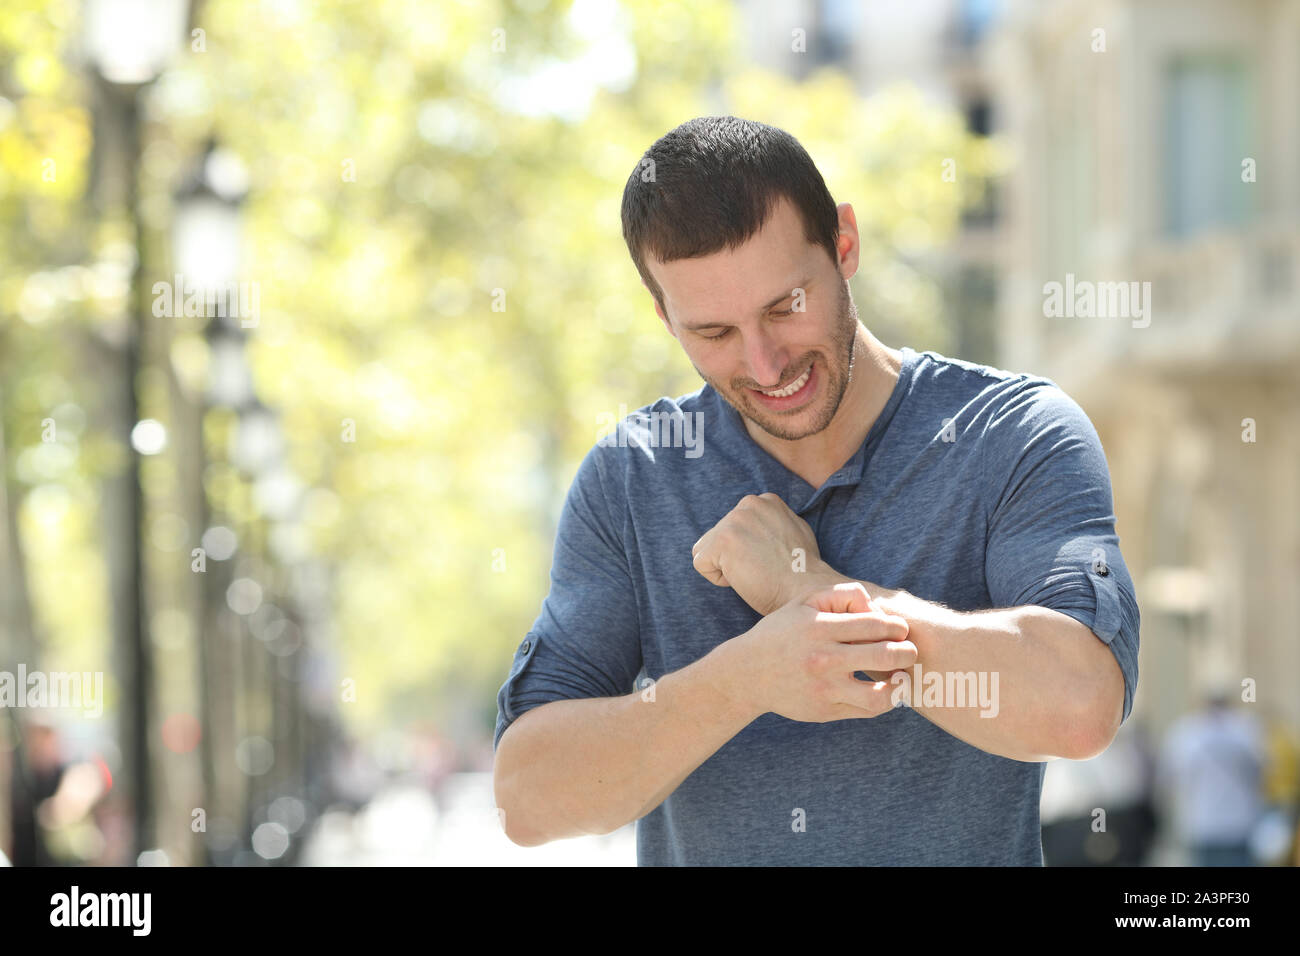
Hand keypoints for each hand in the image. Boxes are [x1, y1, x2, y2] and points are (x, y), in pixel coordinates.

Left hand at [691, 492, 836, 615]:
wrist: (805, 591)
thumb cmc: (802, 571)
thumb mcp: (794, 531)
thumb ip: (771, 521)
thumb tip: (756, 525)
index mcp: (765, 500)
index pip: (735, 526)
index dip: (748, 550)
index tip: (770, 559)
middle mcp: (748, 504)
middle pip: (717, 536)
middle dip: (733, 557)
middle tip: (762, 569)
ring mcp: (734, 521)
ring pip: (706, 549)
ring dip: (725, 566)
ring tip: (754, 572)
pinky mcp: (722, 541)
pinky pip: (701, 564)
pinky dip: (718, 579)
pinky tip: (744, 579)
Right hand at [723, 581, 915, 722]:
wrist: (747, 674)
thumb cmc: (782, 633)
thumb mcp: (803, 602)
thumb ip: (841, 593)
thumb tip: (876, 607)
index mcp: (820, 627)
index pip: (877, 624)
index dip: (897, 626)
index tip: (899, 630)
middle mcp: (824, 659)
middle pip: (885, 655)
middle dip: (907, 651)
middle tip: (908, 651)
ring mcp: (825, 688)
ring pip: (880, 694)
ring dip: (900, 684)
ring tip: (901, 676)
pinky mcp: (825, 710)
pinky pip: (867, 710)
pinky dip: (884, 701)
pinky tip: (884, 690)